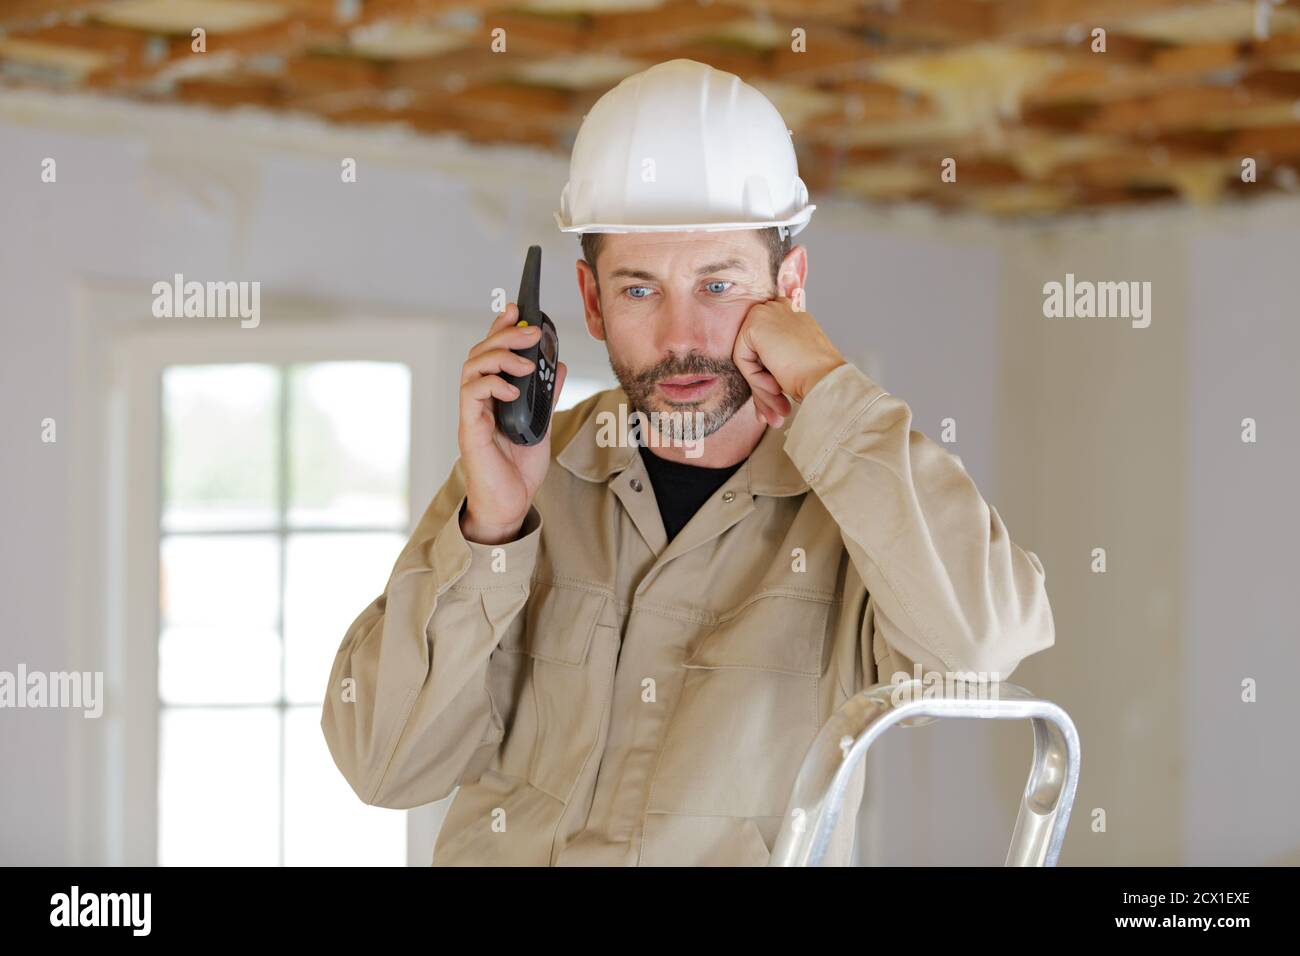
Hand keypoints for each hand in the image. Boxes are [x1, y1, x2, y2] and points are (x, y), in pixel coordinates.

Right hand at [458, 302, 566, 543]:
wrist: (510, 505)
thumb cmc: (518, 470)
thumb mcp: (541, 424)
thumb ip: (546, 395)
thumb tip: (558, 364)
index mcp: (493, 396)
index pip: (491, 353)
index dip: (500, 328)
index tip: (516, 309)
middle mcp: (478, 401)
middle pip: (479, 353)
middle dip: (504, 335)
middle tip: (530, 331)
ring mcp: (472, 414)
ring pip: (471, 368)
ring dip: (499, 357)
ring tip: (526, 362)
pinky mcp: (470, 430)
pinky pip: (472, 396)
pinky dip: (492, 385)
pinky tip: (513, 389)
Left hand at [732, 294, 845, 428]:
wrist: (826, 379)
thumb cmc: (817, 375)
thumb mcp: (792, 362)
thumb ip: (771, 362)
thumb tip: (757, 387)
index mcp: (791, 311)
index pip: (764, 343)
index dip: (767, 374)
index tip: (778, 395)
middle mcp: (778, 306)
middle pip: (754, 350)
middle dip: (761, 384)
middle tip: (775, 409)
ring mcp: (766, 312)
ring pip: (747, 357)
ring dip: (761, 386)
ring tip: (780, 405)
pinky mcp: (755, 325)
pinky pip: (742, 359)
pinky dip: (755, 379)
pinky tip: (776, 386)